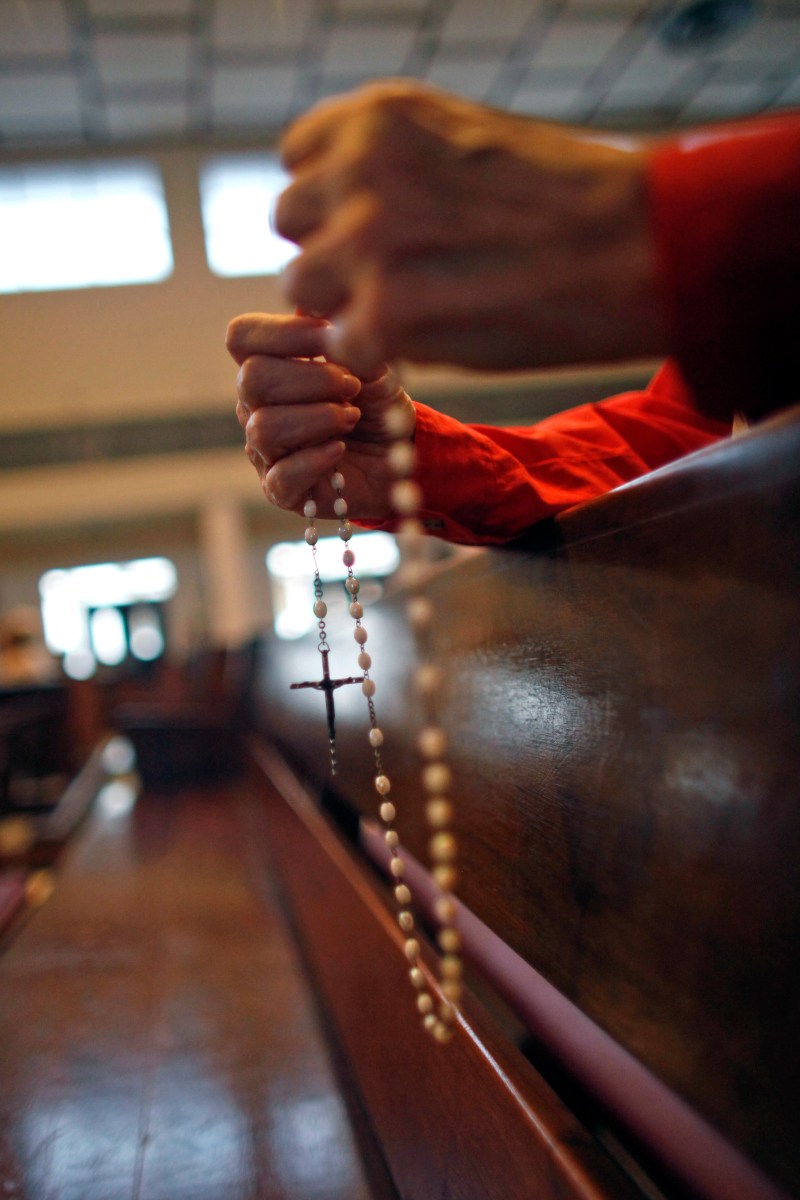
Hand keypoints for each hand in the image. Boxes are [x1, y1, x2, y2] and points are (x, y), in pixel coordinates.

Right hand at [225, 311, 414, 519]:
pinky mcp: (281, 491)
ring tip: (350, 418)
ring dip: (318, 418)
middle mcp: (255, 406)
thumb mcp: (372, 364)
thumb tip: (320, 307)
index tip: (332, 336)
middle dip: (311, 378)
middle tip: (351, 387)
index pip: (242, 336)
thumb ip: (345, 339)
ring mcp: (264, 451)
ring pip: (264, 427)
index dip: (284, 331)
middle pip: (252, 378)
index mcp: (268, 365)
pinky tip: (340, 450)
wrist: (402, 459)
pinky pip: (281, 475)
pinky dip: (316, 458)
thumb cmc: (376, 404)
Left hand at [275, 81, 665, 374]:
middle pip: (291, 225)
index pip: (299, 161)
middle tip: (397, 278)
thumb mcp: (466, 141)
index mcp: (378, 117)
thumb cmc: (565, 201)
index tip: (375, 229)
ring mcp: (368, 239)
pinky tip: (428, 341)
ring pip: (303, 288)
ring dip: (346, 306)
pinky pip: (343, 345)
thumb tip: (338, 210)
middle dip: (333, 254)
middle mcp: (361, 168)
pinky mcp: (387, 312)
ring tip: (415, 310)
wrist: (638, 245)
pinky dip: (378, 354)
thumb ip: (394, 165)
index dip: (332, 203)